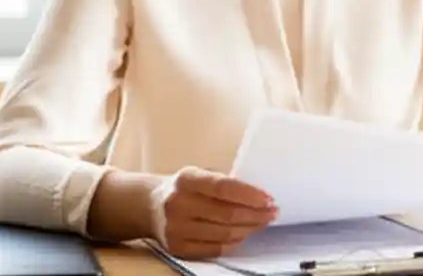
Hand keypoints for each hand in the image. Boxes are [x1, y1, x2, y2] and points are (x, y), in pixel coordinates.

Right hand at [149, 166, 277, 258]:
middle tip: (272, 212)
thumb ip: (222, 182)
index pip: (223, 187)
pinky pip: (215, 248)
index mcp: (185, 179)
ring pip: (224, 233)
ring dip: (249, 229)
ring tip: (262, 222)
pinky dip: (234, 242)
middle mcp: (178, 204)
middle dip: (256, 214)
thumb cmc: (183, 188)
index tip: (269, 199)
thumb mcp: (198, 173)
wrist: (149, 205)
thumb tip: (259, 197)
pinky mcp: (177, 248)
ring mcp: (176, 229)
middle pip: (227, 214)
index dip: (249, 195)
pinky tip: (243, 234)